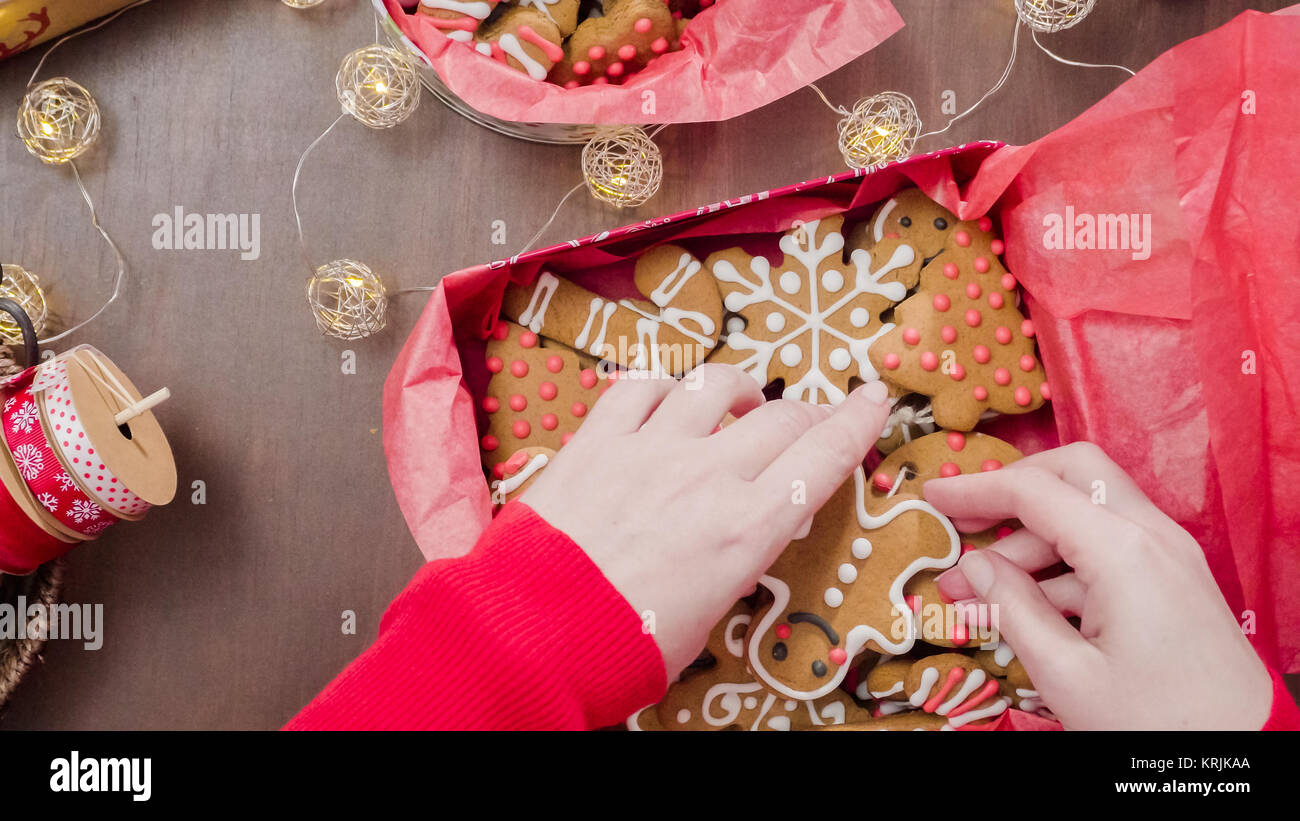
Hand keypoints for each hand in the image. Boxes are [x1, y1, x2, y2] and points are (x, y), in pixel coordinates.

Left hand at [522, 365, 891, 675]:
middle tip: (811, 418)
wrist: (532, 637)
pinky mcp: (597, 440)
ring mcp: (650, 449)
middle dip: (807, 413)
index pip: (822, 459)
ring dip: (738, 388)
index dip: (856, 424)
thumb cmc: (620, 648)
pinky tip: (666, 397)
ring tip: (741, 398)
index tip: (873, 401)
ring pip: (713, 386)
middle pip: (780, 419)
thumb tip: (736, 536)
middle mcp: (708, 477)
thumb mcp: (707, 616)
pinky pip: (640, 387)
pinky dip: (663, 386)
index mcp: (746, 529)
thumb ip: (733, 559)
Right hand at [925, 442, 1271, 729]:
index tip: (931, 498)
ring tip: (978, 590)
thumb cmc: (1156, 722)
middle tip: (963, 522)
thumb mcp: (1067, 674)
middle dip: (1010, 490)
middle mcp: (1152, 535)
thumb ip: (1013, 610)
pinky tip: (1024, 605)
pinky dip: (1061, 561)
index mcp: (1123, 552)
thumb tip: (974, 568)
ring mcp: (1168, 553)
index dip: (974, 491)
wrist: (1244, 751)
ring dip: (1030, 538)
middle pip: (1071, 472)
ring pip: (1088, 509)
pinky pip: (1109, 545)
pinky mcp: (1173, 576)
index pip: (1034, 491)